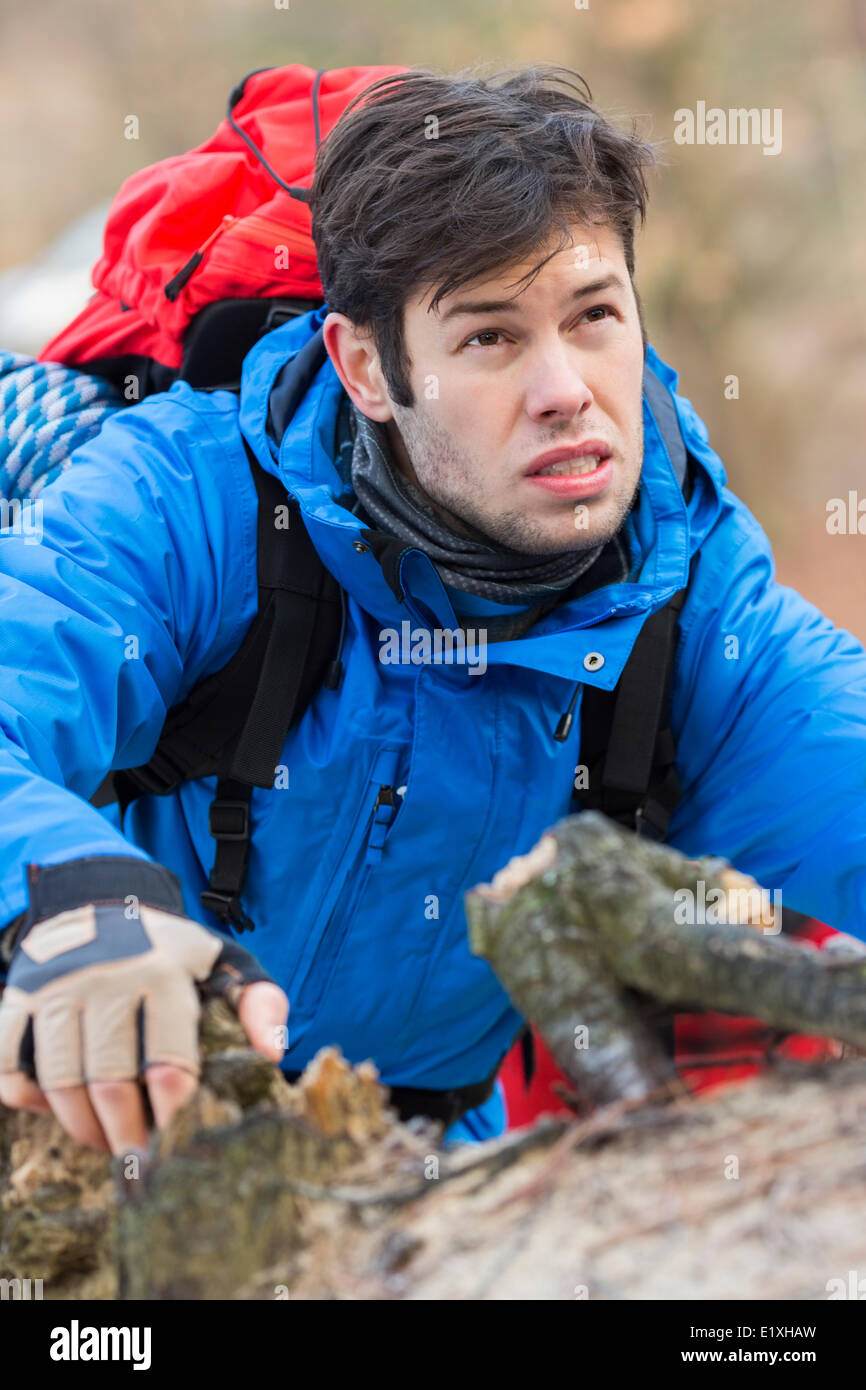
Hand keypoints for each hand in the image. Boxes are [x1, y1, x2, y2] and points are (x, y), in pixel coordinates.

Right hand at [0, 858, 288, 1154]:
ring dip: (83, 1127)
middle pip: (110, 1084)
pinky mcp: (17, 998)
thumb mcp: (223, 963)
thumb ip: (259, 1002)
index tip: (177, 1140)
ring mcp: (54, 988)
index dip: (172, 1115)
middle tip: (139, 1161)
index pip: (168, 1066)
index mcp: (162, 974)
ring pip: (60, 1083)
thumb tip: (273, 1054)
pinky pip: (10, 1068)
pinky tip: (58, 1108)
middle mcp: (104, 978)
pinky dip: (29, 1100)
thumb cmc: (170, 951)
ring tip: (107, 1143)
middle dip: (127, 1136)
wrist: (100, 901)